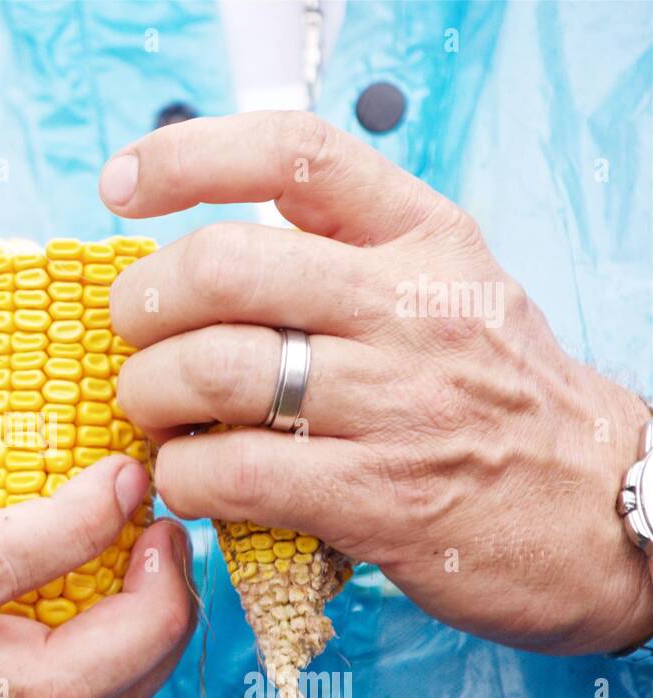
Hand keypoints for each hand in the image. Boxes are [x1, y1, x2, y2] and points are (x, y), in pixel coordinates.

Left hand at [99, 111, 652, 654]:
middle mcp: (411, 307)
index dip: (188, 156)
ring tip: (152, 416)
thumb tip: (201, 263)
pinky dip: (183, 476)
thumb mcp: (449, 295)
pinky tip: (188, 479)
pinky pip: (233, 471)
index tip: (123, 183)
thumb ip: (345, 263)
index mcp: (424, 240)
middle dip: (143, 303)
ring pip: (214, 371)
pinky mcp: (378, 498)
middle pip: (223, 266)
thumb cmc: (499, 402)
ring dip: (148, 395)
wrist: (602, 514)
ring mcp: (397, 404)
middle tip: (133, 336)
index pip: (294, 156)